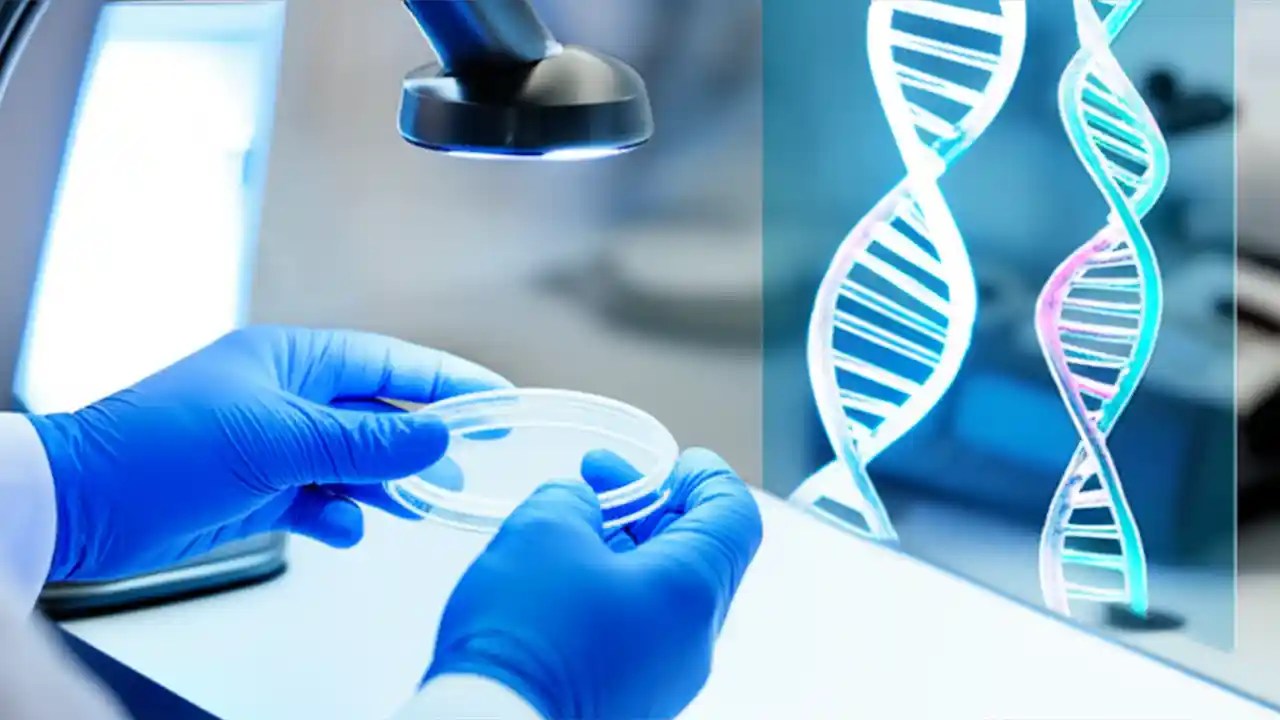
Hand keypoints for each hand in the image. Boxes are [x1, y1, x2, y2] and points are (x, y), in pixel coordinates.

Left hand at [26, 326, 508, 582]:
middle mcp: (287, 396)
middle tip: (465, 468)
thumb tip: (439, 439)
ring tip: (422, 505)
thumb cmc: (166, 448)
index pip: (387, 363)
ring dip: (385, 484)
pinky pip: (318, 499)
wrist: (84, 506)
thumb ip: (363, 443)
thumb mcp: (276, 439)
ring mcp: (272, 444)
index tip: (496, 399)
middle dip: (421, 442)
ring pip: (351, 460)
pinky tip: (346, 530)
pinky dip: (338, 515)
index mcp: (292, 359)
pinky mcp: (256, 489)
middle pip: (376, 414)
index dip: (445, 380)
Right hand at [424, 449, 763, 719]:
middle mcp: (693, 639)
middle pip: (698, 552)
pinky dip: (613, 591)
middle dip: (650, 504)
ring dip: (627, 547)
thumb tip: (579, 507)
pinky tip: (562, 576)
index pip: (735, 515)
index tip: (677, 460)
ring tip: (571, 524)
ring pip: (664, 592)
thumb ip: (573, 500)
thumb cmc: (526, 638)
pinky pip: (640, 631)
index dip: (707, 476)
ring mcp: (665, 677)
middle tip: (601, 477)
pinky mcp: (632, 699)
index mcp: (692, 590)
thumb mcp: (543, 530)